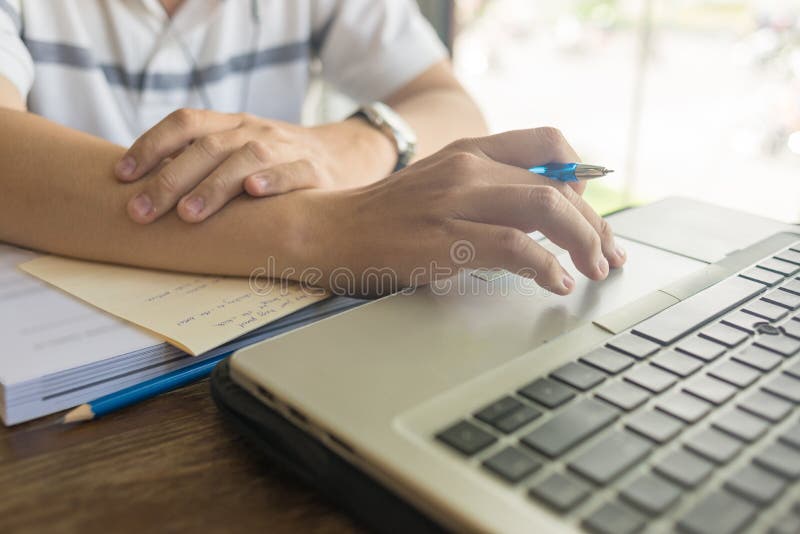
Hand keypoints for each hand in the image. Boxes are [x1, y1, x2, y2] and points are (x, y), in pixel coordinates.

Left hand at [115, 108, 394, 223]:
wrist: (346, 155)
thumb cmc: (279, 164)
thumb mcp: (241, 153)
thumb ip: (203, 164)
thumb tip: (143, 191)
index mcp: (232, 125)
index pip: (185, 123)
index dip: (149, 145)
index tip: (120, 176)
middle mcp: (255, 131)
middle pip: (207, 146)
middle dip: (169, 178)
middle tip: (141, 210)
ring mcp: (287, 148)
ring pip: (246, 158)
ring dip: (214, 185)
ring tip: (188, 213)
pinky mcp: (316, 171)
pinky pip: (294, 171)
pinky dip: (274, 180)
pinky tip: (254, 191)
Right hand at [302, 127, 625, 295]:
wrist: (332, 229)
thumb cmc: (389, 215)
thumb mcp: (442, 184)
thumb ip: (488, 187)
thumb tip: (543, 212)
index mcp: (471, 151)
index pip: (550, 145)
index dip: (583, 179)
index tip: (592, 214)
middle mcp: (469, 168)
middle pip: (557, 186)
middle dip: (596, 226)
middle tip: (608, 256)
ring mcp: (456, 201)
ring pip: (545, 208)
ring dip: (583, 241)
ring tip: (593, 269)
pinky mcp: (445, 239)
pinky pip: (513, 246)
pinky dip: (545, 266)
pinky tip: (555, 282)